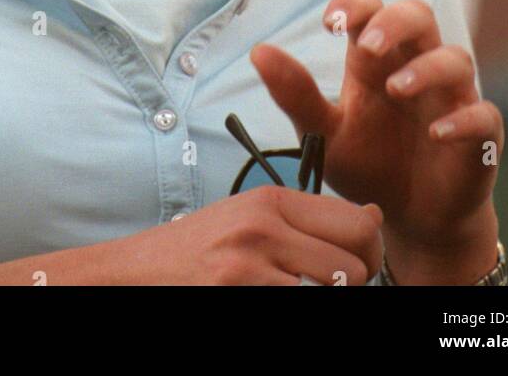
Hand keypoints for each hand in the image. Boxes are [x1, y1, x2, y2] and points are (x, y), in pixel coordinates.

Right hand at [114, 187, 383, 285]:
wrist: (135, 273)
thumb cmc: (196, 251)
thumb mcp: (250, 219)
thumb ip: (308, 218)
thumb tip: (373, 215)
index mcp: (270, 200)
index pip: (356, 221)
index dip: (370, 250)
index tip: (361, 263)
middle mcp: (265, 226)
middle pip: (355, 260)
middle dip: (357, 279)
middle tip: (337, 286)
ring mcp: (252, 266)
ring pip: (335, 289)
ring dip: (327, 297)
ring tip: (297, 290)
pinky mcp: (240, 295)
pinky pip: (299, 305)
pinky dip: (295, 306)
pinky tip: (269, 298)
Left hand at [250, 0, 502, 260]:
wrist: (408, 221)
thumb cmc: (367, 164)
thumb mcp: (324, 132)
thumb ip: (296, 95)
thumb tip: (258, 51)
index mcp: (376, 62)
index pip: (371, 9)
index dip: (355, 4)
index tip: (330, 23)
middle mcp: (417, 68)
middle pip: (419, 14)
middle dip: (395, 21)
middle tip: (369, 45)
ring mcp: (451, 100)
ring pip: (456, 58)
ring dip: (427, 68)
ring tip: (395, 89)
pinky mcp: (480, 138)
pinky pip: (484, 115)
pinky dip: (464, 119)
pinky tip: (436, 133)